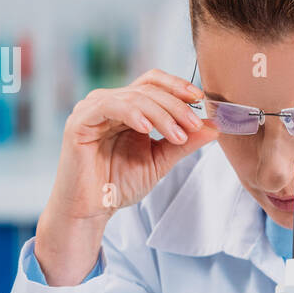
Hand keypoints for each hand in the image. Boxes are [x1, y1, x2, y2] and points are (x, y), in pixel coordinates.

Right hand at [35, 69, 219, 284]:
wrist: (93, 210)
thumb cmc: (119, 184)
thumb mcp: (160, 160)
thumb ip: (184, 143)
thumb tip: (214, 127)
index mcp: (127, 107)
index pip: (154, 83)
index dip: (178, 86)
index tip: (201, 100)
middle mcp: (109, 102)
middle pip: (148, 89)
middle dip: (177, 106)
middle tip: (195, 125)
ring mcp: (92, 109)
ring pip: (134, 97)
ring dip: (162, 114)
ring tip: (178, 135)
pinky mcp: (80, 122)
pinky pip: (109, 107)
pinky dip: (132, 113)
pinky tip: (147, 129)